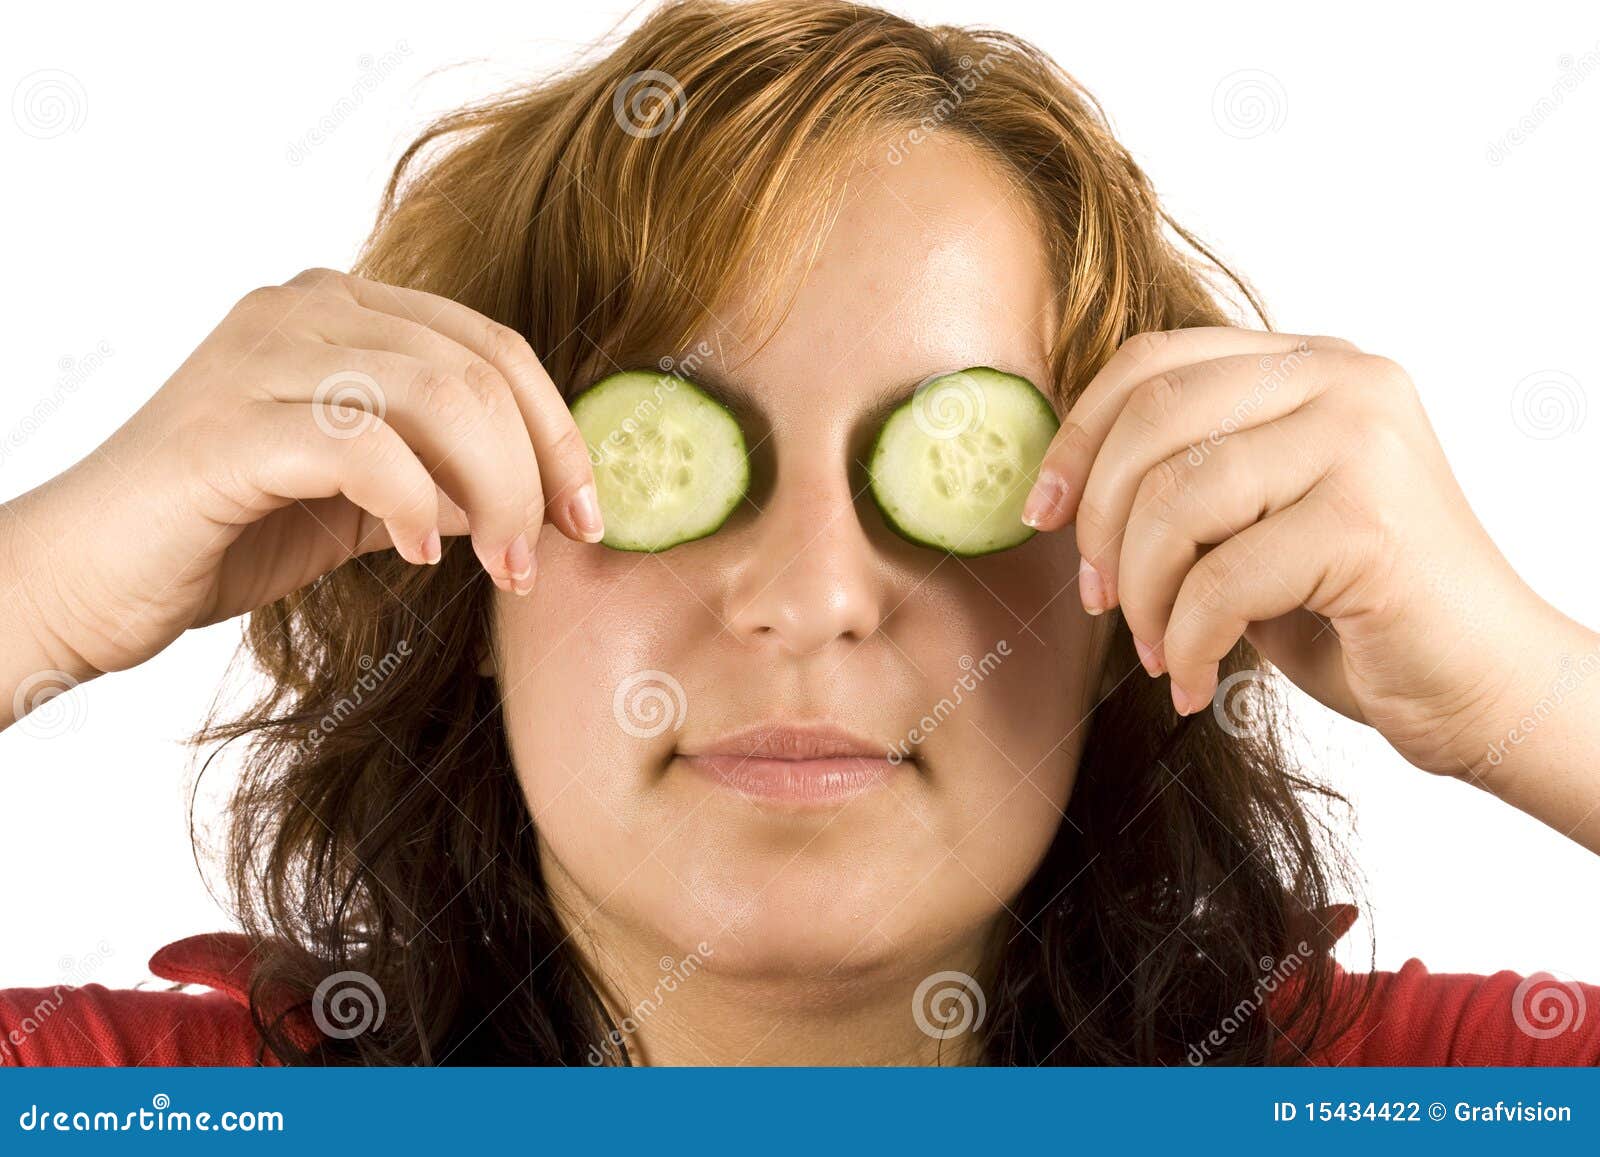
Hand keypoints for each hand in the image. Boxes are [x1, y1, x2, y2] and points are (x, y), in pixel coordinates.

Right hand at [4, 267, 601, 684]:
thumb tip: (531, 500)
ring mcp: (263, 354)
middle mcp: (305, 308)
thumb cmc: (221, 533)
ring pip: (437, 394)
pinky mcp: (230, 423)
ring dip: (492, 492)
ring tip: (500, 566)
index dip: (557, 429)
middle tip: (542, 556)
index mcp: (342, 310)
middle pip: (477, 366)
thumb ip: (441, 483)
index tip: (585, 513)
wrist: (84, 579)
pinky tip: (416, 557)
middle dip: (535, 470)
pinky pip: (363, 444)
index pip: (491, 345)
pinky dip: (412, 503)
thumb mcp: (360, 503)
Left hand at [1019, 326, 1574, 778]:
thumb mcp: (1253, 519)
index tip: (1039, 513)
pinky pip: (1221, 579)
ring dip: (1144, 594)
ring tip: (1155, 650)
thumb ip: (1184, 474)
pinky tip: (1193, 681)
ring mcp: (1364, 442)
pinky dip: (1187, 643)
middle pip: (1154, 420)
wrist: (1479, 683)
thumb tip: (1057, 483)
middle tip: (1098, 598)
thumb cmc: (1352, 607)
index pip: (1154, 360)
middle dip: (1100, 525)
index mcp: (1309, 362)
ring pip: (1178, 499)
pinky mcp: (1368, 523)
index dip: (1079, 437)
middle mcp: (1344, 380)